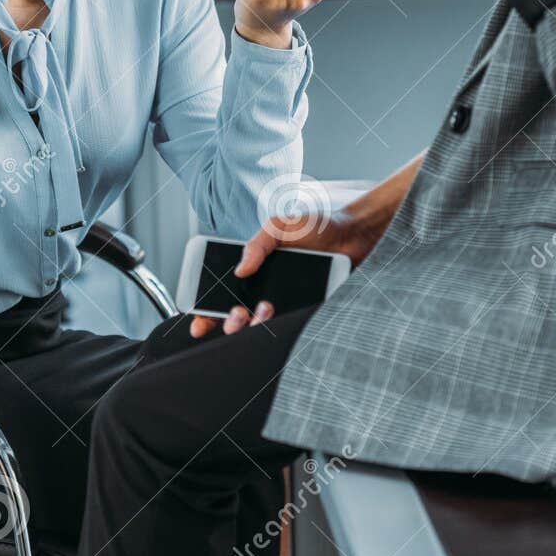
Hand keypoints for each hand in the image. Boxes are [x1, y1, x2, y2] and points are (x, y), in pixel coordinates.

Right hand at [188, 198, 397, 338]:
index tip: (199, 324)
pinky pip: (289, 327)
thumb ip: (257, 245)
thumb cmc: (318, 225)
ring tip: (261, 312)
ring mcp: (286, 301)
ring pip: (260, 326)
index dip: (208, 312)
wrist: (356, 234)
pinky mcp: (306, 309)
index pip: (225, 294)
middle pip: (237, 315)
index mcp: (256, 267)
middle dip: (229, 322)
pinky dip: (278, 329)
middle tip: (236, 314)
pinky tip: (276, 320)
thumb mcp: (280, 226)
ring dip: (253, 326)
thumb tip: (240, 269)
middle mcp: (267, 287)